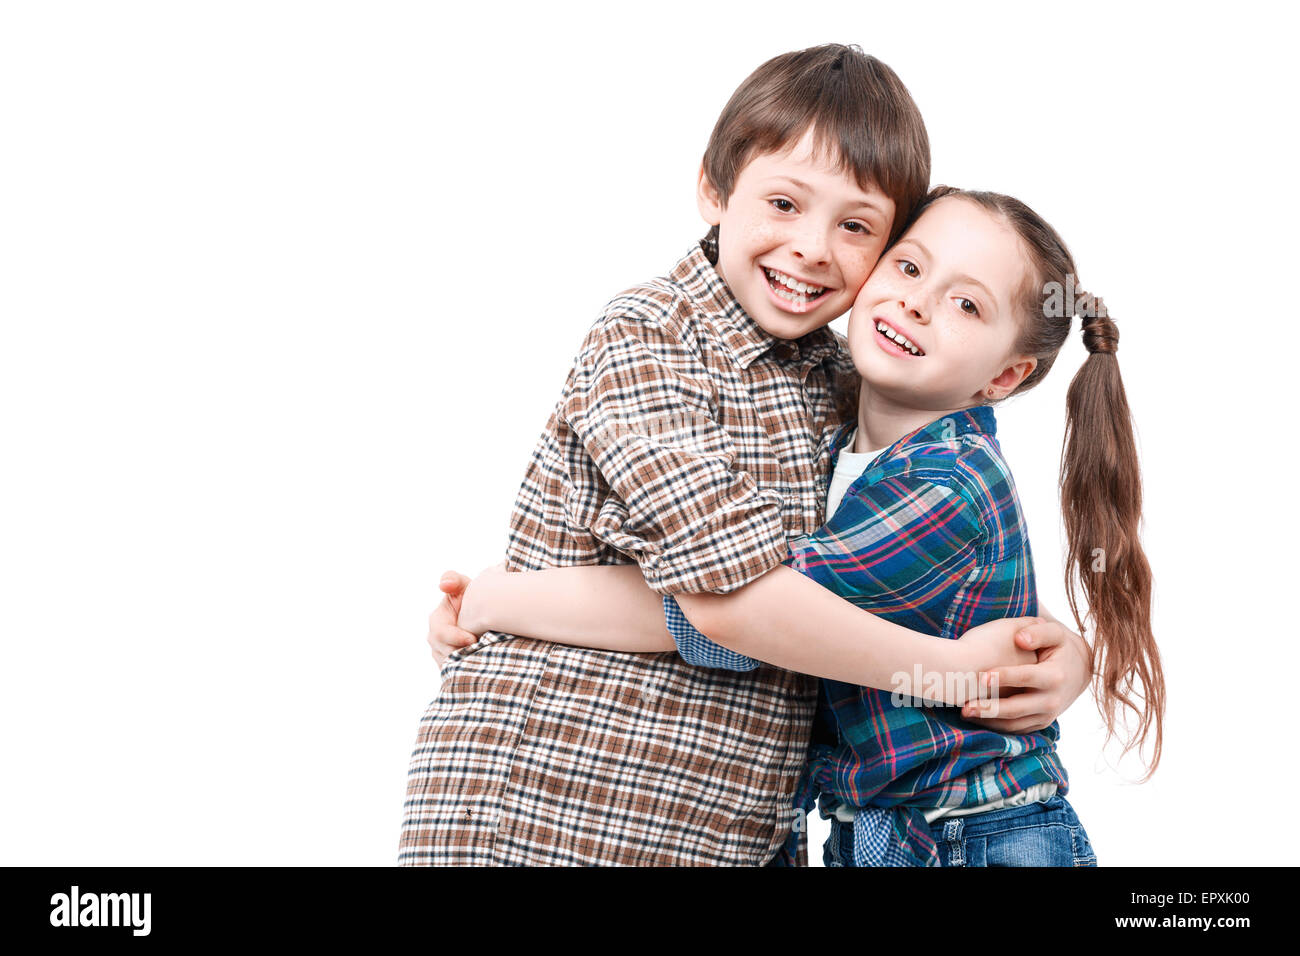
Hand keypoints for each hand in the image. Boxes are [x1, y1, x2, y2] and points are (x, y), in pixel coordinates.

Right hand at [426, 570, 478, 670]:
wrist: (481, 613)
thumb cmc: (470, 597)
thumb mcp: (462, 585)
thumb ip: (453, 579)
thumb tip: (443, 584)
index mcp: (437, 620)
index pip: (439, 633)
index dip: (455, 638)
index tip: (473, 639)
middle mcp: (435, 639)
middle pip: (444, 652)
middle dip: (462, 652)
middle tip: (481, 650)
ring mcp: (442, 653)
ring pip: (450, 665)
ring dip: (466, 663)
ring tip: (483, 659)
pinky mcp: (452, 665)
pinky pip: (456, 674)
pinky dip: (467, 671)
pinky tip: (481, 667)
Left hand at [961, 614, 1093, 732]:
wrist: (1079, 671)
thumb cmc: (1060, 647)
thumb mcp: (1055, 634)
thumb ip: (1038, 631)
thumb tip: (1020, 638)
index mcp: (1055, 676)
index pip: (1026, 677)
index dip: (1004, 677)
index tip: (982, 676)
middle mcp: (1052, 700)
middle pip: (1017, 708)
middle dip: (990, 708)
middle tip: (965, 707)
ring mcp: (1047, 715)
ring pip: (1014, 724)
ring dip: (988, 721)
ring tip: (964, 713)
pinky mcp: (1040, 723)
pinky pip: (1016, 730)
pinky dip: (995, 726)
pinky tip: (975, 718)